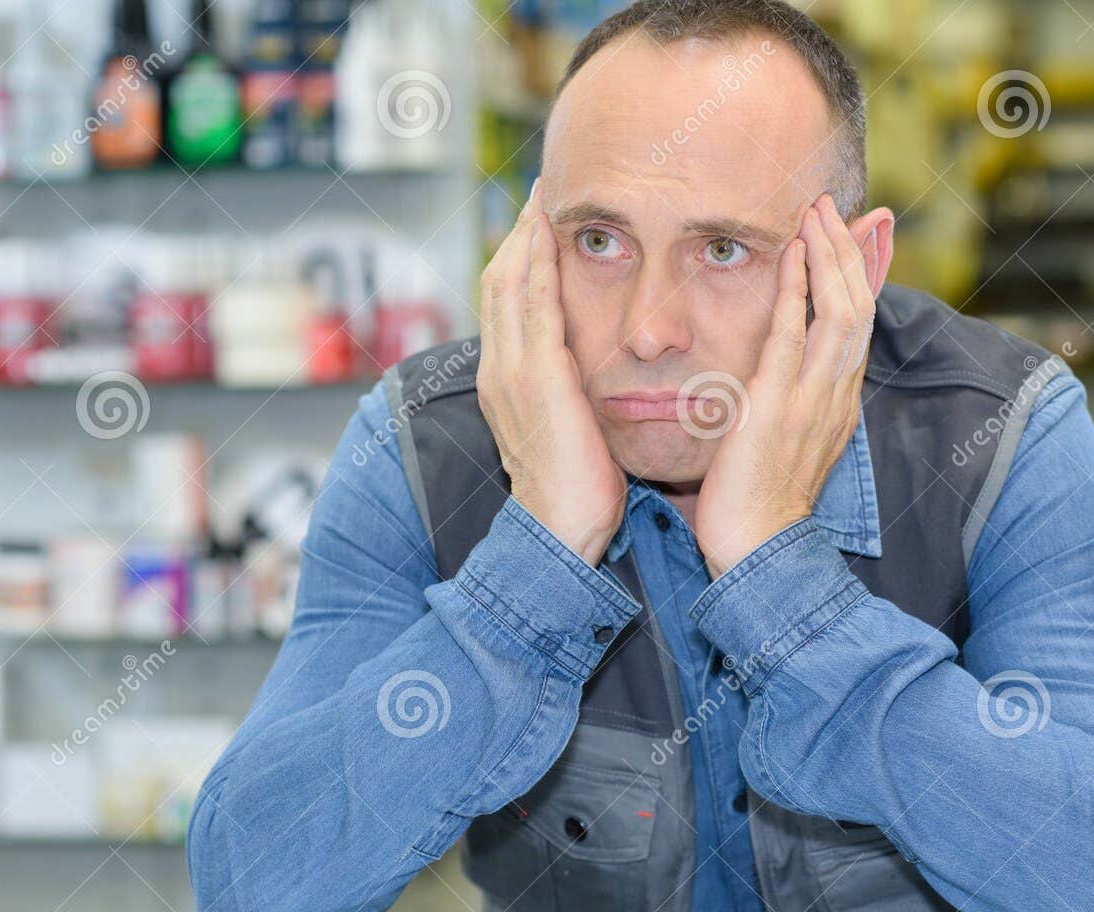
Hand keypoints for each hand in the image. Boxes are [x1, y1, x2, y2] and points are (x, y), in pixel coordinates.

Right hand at [477, 183, 626, 565]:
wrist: (560, 534)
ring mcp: (511, 371)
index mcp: (505, 385)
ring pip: (508, 281)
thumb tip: (595, 384)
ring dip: (526, 235)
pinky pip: (534, 302)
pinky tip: (552, 232)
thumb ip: (575, 401)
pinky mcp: (536, 375)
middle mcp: (499, 371)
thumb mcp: (572, 436)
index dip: (519, 263)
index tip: (539, 228)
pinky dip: (540, 261)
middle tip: (539, 196)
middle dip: (517, 236)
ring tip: (543, 197)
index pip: (507, 307)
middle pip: (498, 282)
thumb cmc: (577, 496)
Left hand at [694, 194, 874, 577]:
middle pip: (860, 307)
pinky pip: (795, 334)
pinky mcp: (780, 405)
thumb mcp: (784, 445)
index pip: (860, 326)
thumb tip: (779, 377)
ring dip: (830, 256)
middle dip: (853, 252)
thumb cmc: (758, 505)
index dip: (864, 276)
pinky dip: (798, 289)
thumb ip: (788, 404)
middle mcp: (836, 396)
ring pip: (841, 311)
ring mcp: (813, 400)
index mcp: (839, 405)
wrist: (757, 552)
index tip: (861, 233)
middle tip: (838, 207)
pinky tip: (793, 254)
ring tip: (818, 213)